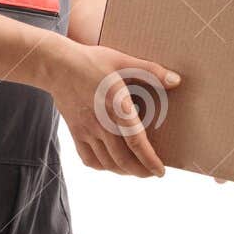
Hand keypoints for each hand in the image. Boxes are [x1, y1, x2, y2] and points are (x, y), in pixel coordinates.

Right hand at [46, 40, 179, 177]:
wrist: (57, 65)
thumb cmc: (91, 61)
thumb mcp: (123, 60)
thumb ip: (151, 71)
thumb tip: (176, 80)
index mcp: (117, 107)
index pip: (136, 142)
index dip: (150, 160)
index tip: (160, 171)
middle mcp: (101, 123)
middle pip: (123, 159)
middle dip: (141, 171)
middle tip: (152, 173)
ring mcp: (87, 130)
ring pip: (106, 162)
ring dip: (123, 171)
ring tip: (136, 170)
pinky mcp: (76, 132)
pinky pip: (88, 159)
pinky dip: (102, 166)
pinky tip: (111, 164)